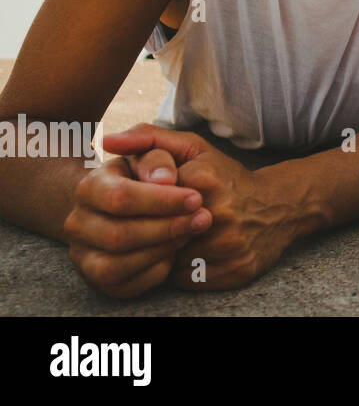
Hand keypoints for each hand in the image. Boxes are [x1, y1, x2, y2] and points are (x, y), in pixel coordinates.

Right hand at [64, 125, 212, 298]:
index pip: (120, 197)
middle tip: (202, 219)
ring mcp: (84, 253)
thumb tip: (162, 177)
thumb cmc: (165, 173)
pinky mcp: (98, 278)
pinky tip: (172, 251)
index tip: (196, 198)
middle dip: (167, 228)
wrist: (154, 205)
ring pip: (117, 264)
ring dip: (162, 249)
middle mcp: (78, 221)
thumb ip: (158, 152)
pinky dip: (155, 271)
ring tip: (189, 233)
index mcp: (91, 185)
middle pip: (119, 235)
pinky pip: (125, 285)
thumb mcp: (168, 151)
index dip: (161, 201)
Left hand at [104, 125, 296, 290]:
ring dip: (164, 253)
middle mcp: (220, 214)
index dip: (142, 208)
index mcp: (204, 181)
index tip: (144, 206)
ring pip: (170, 261)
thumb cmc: (226, 177)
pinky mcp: (237, 271)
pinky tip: (186, 255)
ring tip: (169, 241)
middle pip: (158, 236)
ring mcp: (231, 246)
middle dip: (150, 233)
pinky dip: (180, 270)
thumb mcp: (192, 149)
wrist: (279, 205)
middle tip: (149, 227)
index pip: (147, 203)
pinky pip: (187, 280)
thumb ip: (149, 140)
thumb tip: (108, 142)